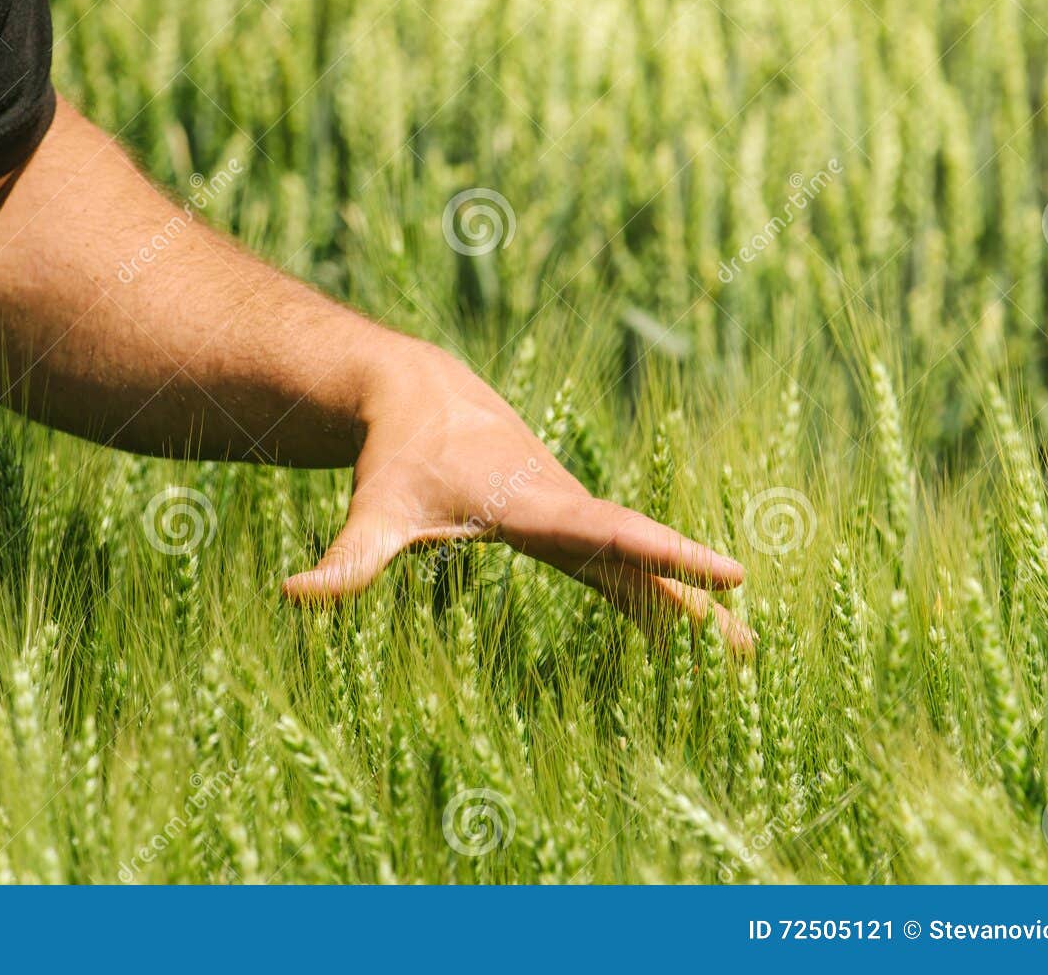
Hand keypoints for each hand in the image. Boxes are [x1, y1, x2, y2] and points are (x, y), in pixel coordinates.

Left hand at [282, 344, 752, 651]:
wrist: (418, 395)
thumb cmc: (396, 457)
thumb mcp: (374, 514)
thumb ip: (345, 561)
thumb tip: (295, 595)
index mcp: (536, 507)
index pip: (613, 536)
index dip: (668, 558)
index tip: (729, 574)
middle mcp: (567, 509)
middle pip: (642, 559)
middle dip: (696, 600)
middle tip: (753, 647)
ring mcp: (573, 516)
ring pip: (639, 564)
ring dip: (688, 605)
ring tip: (744, 653)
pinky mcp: (567, 523)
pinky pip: (622, 563)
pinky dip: (657, 592)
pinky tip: (680, 629)